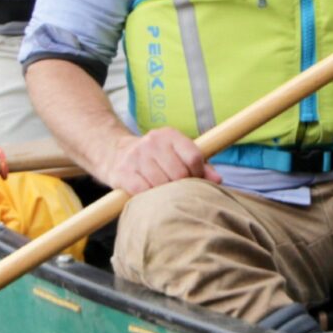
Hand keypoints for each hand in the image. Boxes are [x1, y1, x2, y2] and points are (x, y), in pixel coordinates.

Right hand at [105, 127, 220, 195]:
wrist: (115, 153)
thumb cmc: (154, 158)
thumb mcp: (175, 154)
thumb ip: (199, 165)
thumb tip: (218, 180)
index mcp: (169, 135)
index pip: (194, 157)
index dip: (198, 174)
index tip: (193, 181)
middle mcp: (152, 141)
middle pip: (179, 173)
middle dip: (182, 186)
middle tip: (176, 190)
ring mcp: (136, 156)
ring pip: (162, 184)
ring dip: (165, 194)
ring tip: (162, 192)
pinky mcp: (123, 172)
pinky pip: (143, 191)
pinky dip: (149, 197)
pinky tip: (148, 195)